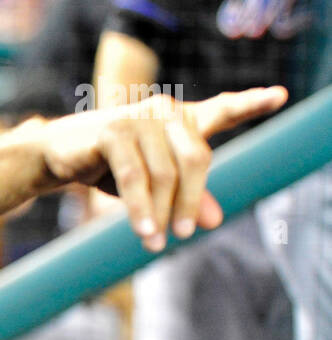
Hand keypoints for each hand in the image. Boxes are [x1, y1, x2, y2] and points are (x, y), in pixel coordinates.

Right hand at [40, 86, 287, 250]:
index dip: (252, 103)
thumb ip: (188, 195)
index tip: (281, 96)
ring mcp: (139, 117)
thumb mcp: (154, 182)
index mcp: (182, 119)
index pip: (223, 110)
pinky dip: (140, 208)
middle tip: (182, 235)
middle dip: (191, 201)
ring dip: (161, 213)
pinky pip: (135, 177)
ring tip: (156, 242)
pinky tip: (143, 230)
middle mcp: (166, 111)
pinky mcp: (114, 131)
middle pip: (197, 159)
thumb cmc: (111, 164)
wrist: (59, 154)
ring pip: (165, 174)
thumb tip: (214, 221)